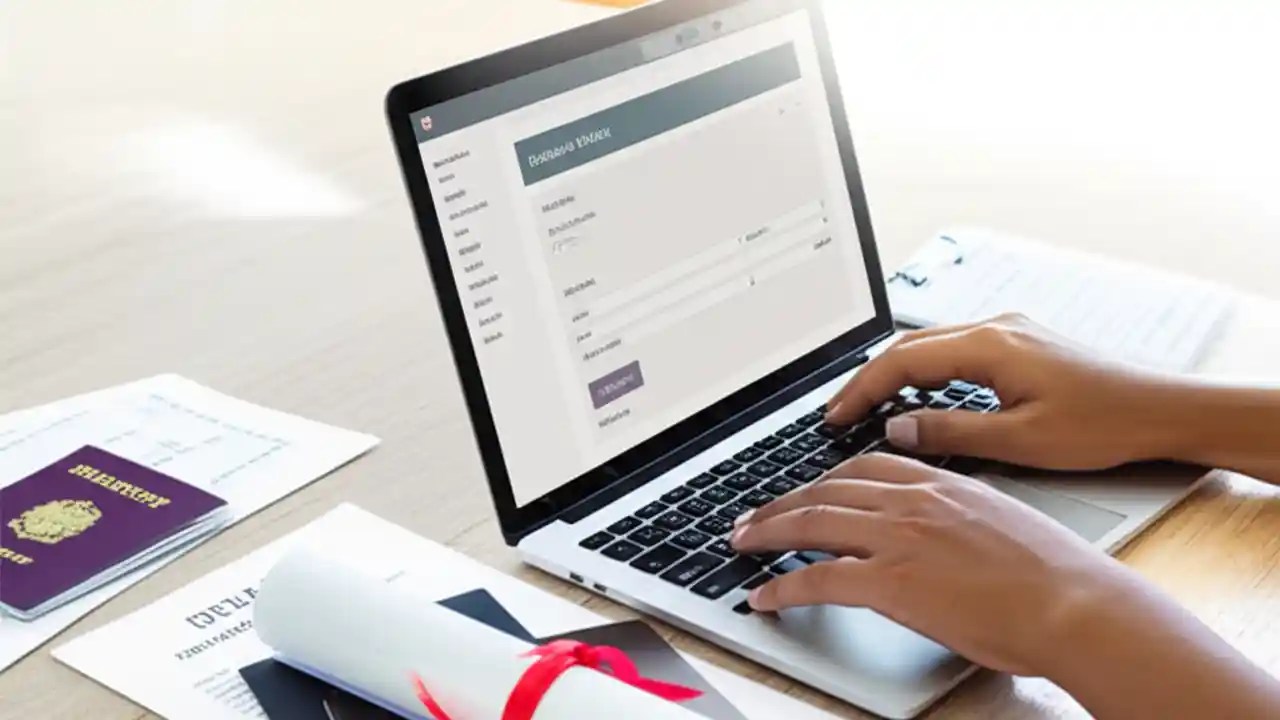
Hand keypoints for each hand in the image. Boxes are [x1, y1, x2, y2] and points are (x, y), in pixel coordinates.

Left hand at [730, 453, 1134, 674]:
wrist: (1076, 604)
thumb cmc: (1055, 575)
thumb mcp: (1002, 522)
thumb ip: (959, 516)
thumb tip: (940, 532)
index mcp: (941, 483)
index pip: (864, 466)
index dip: (823, 478)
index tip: (803, 489)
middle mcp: (913, 501)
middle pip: (826, 489)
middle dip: (780, 502)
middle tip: (753, 518)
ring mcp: (898, 538)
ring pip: (811, 522)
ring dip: (767, 532)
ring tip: (742, 544)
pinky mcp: (891, 582)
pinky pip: (817, 578)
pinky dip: (783, 586)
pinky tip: (766, 596)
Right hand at [826, 313, 1182, 470]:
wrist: (1164, 410)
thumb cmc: (1105, 425)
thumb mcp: (1021, 441)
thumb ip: (952, 431)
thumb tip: (898, 427)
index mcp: (991, 346)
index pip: (902, 361)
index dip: (861, 390)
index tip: (834, 416)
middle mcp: (996, 328)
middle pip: (909, 346)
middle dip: (867, 379)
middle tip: (838, 413)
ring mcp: (1009, 331)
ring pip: (930, 345)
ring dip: (893, 374)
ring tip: (866, 407)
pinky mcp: (1020, 344)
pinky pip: (954, 350)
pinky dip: (923, 371)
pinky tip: (916, 395)